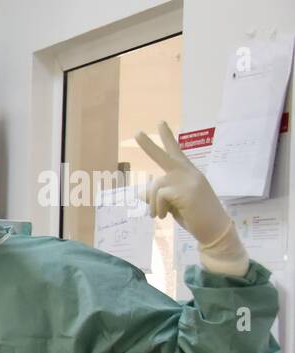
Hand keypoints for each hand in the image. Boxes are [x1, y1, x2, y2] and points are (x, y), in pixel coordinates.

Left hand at [135, 122, 248, 275]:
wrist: (215, 229)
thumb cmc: (195, 216)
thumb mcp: (175, 204)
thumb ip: (161, 195)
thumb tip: (140, 192)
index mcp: (188, 173)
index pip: (176, 152)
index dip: (168, 138)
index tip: (160, 123)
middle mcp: (189, 173)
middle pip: (165, 157)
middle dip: (149, 145)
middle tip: (137, 133)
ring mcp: (189, 181)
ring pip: (156, 185)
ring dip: (152, 203)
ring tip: (159, 214)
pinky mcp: (186, 191)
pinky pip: (159, 196)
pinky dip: (157, 209)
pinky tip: (165, 216)